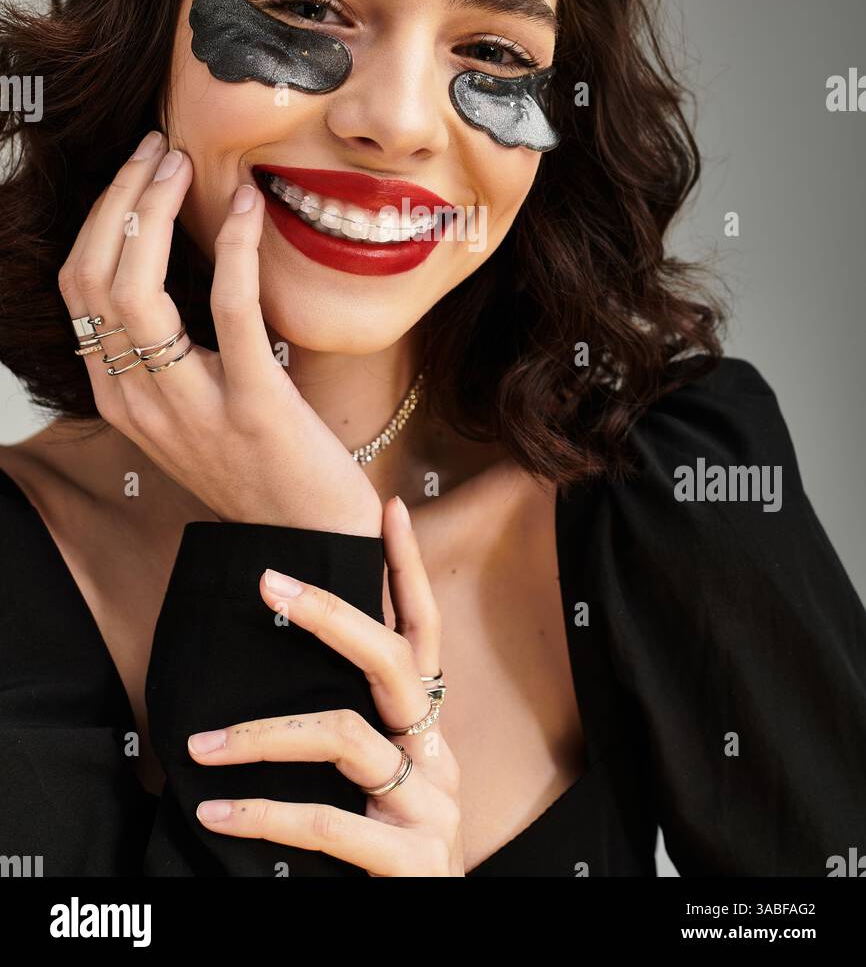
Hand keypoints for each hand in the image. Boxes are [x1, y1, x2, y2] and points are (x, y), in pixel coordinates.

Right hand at [57, 130, 381, 532]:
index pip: (78, 289)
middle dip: (120, 200)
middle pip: (94, 280)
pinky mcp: (253, 403)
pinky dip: (234, 246)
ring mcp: (191, 406)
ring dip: (156, 210)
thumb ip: (168, 351)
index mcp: (120, 398)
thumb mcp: (191, 408)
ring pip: (136, 291)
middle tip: (160, 149)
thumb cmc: (260, 465)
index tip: (139, 169)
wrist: (311, 538)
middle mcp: (140, 403)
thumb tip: (171, 265)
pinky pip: (229, 309)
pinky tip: (247, 206)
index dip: (103, 218)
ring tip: (186, 164)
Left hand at [187, 495, 463, 876]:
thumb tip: (282, 673)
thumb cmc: (396, 851)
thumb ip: (357, 731)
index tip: (389, 508)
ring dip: (264, 735)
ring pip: (345, 737)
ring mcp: (430, 805)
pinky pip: (325, 823)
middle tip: (270, 581)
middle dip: (330, 614)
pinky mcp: (410, 860)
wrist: (440, 936)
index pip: (423, 633)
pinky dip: (263, 813)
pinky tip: (217, 811)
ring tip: (201, 746)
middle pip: (390, 661)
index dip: (410, 570)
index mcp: (429, 728)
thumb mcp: (387, 782)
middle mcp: (438, 753)